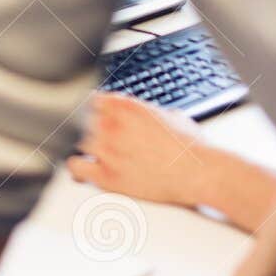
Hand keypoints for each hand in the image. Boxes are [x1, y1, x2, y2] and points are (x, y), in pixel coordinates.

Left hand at [68, 92, 211, 207]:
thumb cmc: (190, 146)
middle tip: (90, 136)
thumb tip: (143, 114)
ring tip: (88, 153)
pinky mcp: (107, 176)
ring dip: (82, 146)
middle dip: (86, 128)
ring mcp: (107, 150)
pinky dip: (76, 168)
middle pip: (80, 120)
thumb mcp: (169, 114)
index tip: (92, 116)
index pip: (92, 100)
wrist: (199, 172)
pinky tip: (82, 170)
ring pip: (76, 141)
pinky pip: (76, 167)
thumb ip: (146, 112)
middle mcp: (113, 125)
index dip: (92, 109)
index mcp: (126, 106)